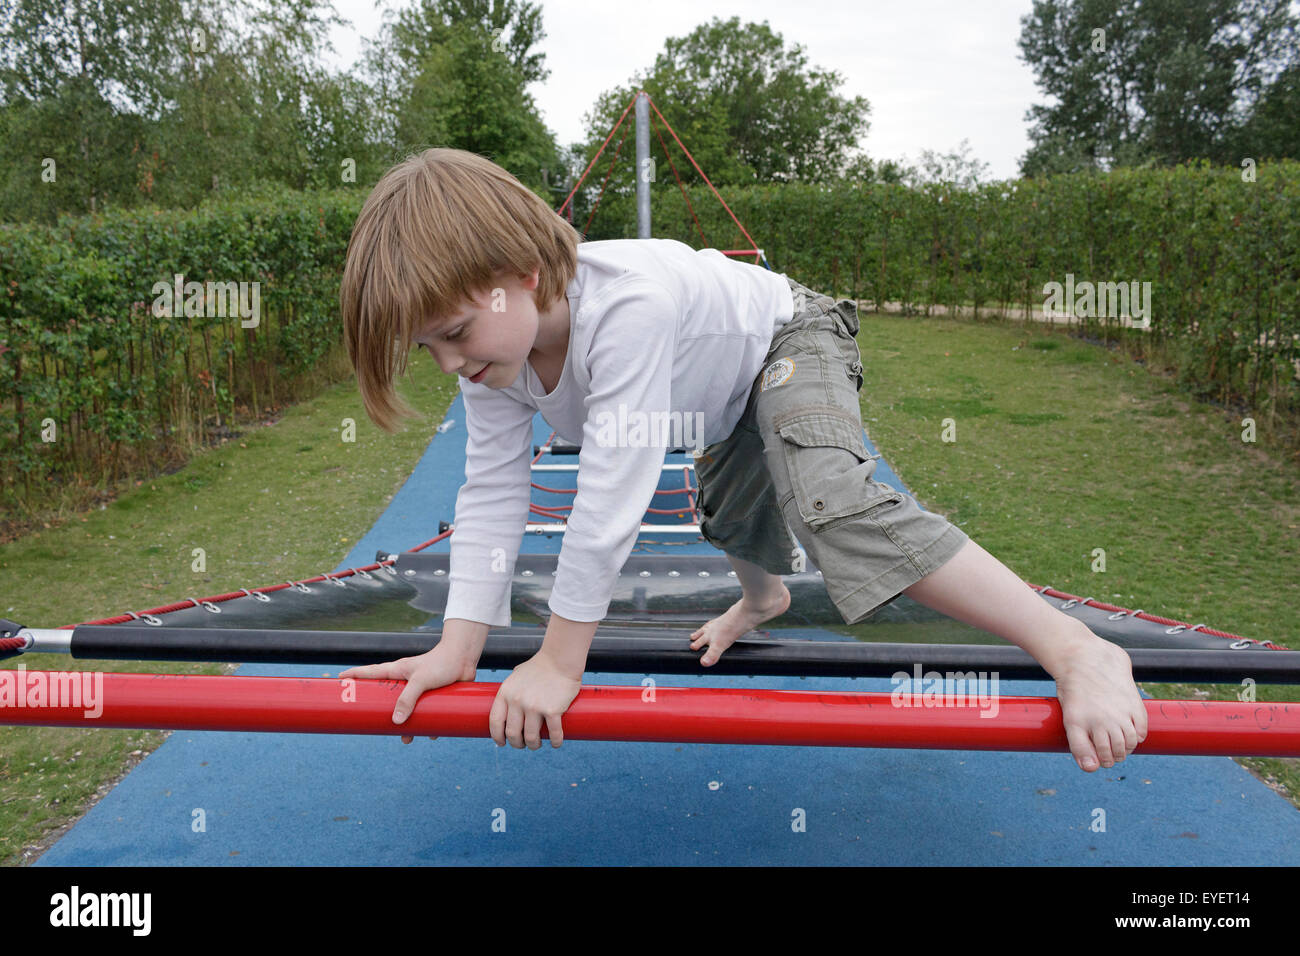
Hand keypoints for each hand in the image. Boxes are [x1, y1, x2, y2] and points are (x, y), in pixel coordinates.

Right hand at [339, 643, 475, 744]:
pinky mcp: (431, 695)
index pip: (369, 672)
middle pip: (385, 698)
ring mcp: (418, 687)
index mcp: (397, 670)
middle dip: (381, 713)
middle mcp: (405, 679)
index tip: (338, 680)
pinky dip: (427, 724)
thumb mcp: (421, 681)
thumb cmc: (441, 662)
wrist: (464, 658)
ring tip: (407, 739)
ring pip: (406, 709)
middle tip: (374, 726)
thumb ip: (408, 699)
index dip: (353, 676)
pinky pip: (424, 712)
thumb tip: (395, 722)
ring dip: (407, 725)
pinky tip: (432, 734)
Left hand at [490, 651, 581, 749]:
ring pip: (531, 737)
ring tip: (537, 744)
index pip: (495, 721)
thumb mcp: (517, 675)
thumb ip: (511, 689)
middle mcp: (517, 701)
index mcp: (506, 693)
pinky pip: (553, 733)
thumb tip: (508, 703)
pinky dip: (555, 742)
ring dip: (534, 745)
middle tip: (523, 744)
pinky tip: (556, 743)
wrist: (561, 659)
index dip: (497, 736)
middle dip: (517, 743)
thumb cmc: (540, 666)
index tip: (502, 742)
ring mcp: (534, 706)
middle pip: (513, 733)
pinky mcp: (552, 710)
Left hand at [1051, 635, 1148, 771]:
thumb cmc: (1075, 692)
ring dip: (1125, 749)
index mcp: (1078, 723)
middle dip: (1112, 758)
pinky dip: (1138, 737)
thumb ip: (1079, 745)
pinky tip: (1130, 732)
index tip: (1097, 760)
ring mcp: (1118, 712)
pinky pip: (1141, 731)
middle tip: (1110, 754)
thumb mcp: (1069, 717)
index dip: (1096, 762)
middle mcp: (1099, 719)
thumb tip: (1091, 769)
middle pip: (1112, 753)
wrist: (1087, 660)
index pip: (1092, 757)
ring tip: (1119, 745)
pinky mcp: (1134, 705)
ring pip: (1129, 744)